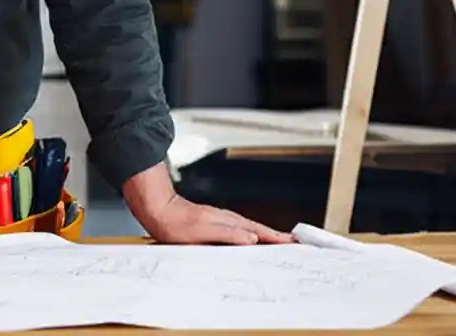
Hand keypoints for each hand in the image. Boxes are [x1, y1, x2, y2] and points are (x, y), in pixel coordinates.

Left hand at [140, 194, 295, 245]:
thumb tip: (253, 237)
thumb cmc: (177, 223)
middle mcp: (229, 220)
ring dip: (267, 237)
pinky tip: (251, 242)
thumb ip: (229, 234)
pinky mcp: (215, 224)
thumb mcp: (204, 231)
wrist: (158, 210)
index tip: (296, 242)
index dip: (278, 238)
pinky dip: (252, 236)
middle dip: (278, 237)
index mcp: (230, 222)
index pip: (261, 231)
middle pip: (259, 230)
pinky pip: (240, 231)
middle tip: (297, 245)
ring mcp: (222, 221)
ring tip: (281, 244)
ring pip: (251, 230)